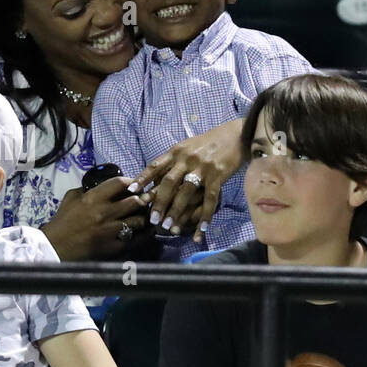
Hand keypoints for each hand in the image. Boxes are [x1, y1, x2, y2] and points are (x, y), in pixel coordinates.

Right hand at [41, 176, 151, 260]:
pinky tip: (147, 232)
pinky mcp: (113, 247)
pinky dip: (144, 235)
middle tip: (147, 200)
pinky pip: (136, 239)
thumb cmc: (62, 223)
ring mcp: (110, 230)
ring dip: (144, 217)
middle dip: (144, 199)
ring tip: (147, 216)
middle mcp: (104, 212)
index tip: (136, 185)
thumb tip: (99, 185)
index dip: (132, 181)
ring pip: (139, 220)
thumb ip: (85, 190)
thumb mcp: (70, 199)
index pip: (119, 183)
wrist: (54, 248)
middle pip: (135, 201)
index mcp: (93, 198)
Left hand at [128, 119, 243, 239]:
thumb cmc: (207, 143)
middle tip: (152, 219)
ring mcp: (203, 167)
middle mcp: (187, 158)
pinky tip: (201, 231)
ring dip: (177, 211)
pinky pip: (210, 199)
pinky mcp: (218, 175)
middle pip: (169, 182)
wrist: (235, 135)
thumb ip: (172, 162)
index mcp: (177, 151)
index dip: (142, 178)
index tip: (132, 191)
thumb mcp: (186, 147)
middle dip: (159, 202)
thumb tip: (154, 180)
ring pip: (186, 192)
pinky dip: (205, 216)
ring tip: (169, 227)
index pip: (155, 165)